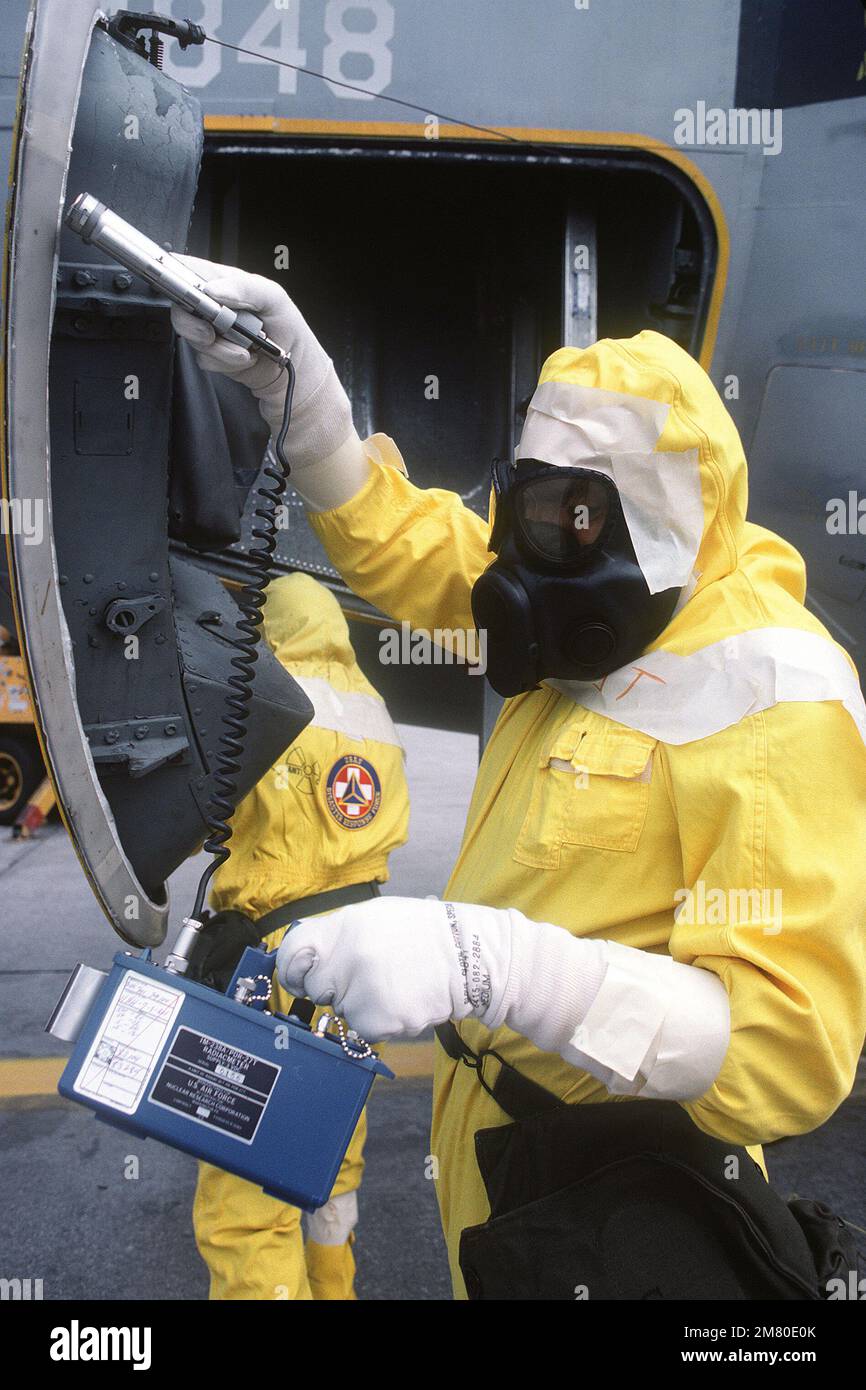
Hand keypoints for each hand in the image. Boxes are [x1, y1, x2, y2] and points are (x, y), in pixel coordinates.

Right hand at [169, 255, 355, 472]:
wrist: (293, 371)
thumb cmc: (287, 327)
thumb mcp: (274, 298)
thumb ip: (244, 287)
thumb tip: (214, 290)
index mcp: (224, 281)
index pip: (188, 269)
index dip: (174, 276)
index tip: (183, 291)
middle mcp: (213, 305)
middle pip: (182, 307)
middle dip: (196, 322)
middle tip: (214, 331)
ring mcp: (211, 331)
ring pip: (192, 336)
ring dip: (219, 347)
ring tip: (245, 349)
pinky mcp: (213, 354)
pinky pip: (204, 357)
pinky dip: (224, 361)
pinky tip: (243, 359)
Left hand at [275, 895, 606, 1044]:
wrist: (473, 957)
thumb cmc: (422, 934)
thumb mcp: (375, 917)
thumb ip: (336, 935)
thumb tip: (299, 957)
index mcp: (346, 925)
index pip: (292, 953)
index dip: (293, 969)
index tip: (301, 976)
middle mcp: (350, 956)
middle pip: (315, 987)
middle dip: (333, 987)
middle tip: (367, 977)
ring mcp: (365, 989)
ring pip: (341, 1011)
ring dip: (360, 1005)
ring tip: (393, 984)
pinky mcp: (381, 1019)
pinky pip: (363, 1029)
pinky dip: (380, 1022)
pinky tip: (404, 1001)